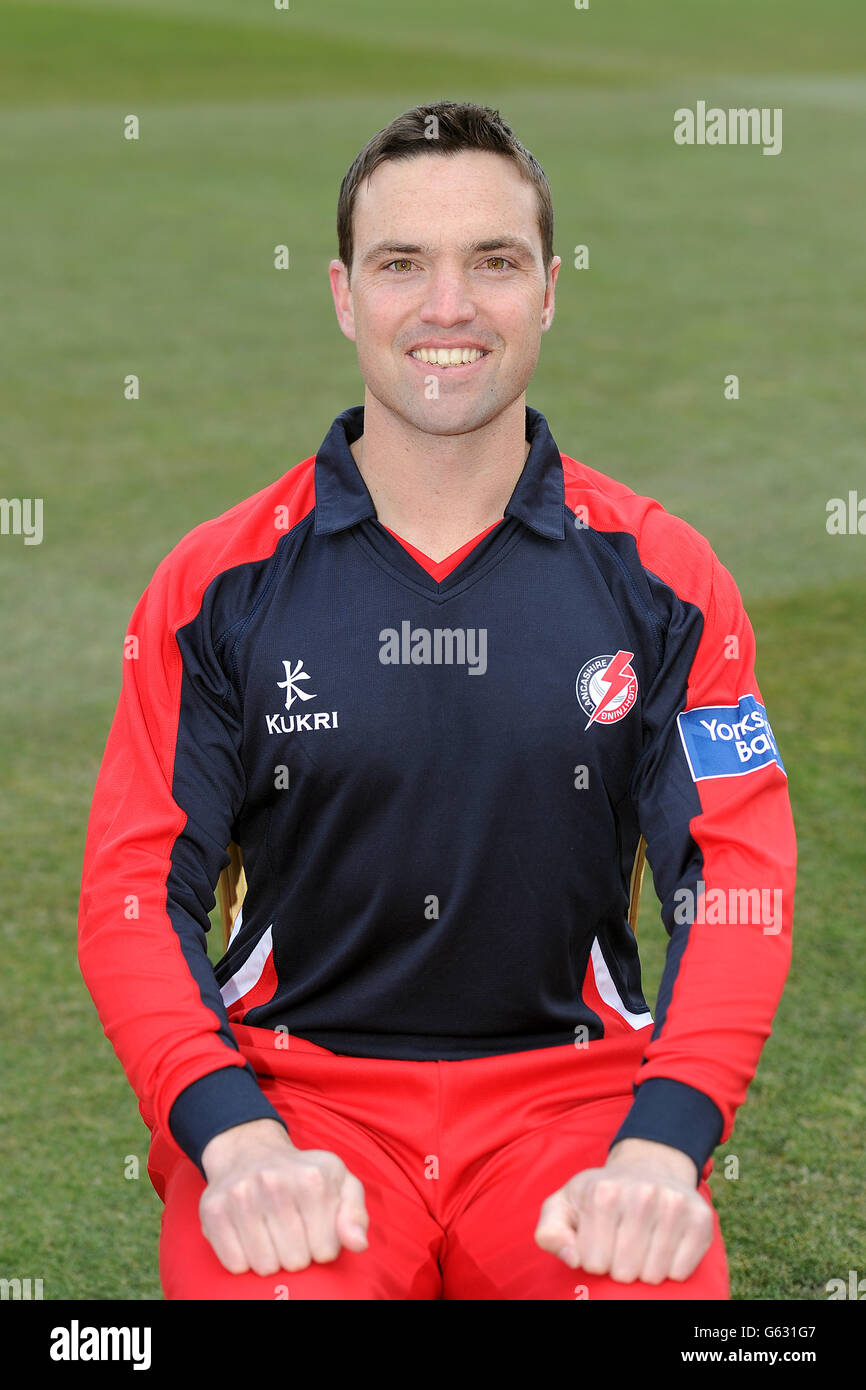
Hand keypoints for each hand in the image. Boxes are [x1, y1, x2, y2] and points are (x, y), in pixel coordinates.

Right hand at [199, 1118, 369, 1275]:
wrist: (250, 1151)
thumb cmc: (303, 1175)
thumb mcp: (339, 1183)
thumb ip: (354, 1214)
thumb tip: (358, 1244)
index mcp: (313, 1178)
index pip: (325, 1251)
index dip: (322, 1248)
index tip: (314, 1230)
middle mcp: (275, 1182)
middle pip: (295, 1262)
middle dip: (297, 1255)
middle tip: (291, 1232)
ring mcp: (241, 1195)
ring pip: (264, 1267)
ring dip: (271, 1260)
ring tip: (271, 1235)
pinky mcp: (213, 1210)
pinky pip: (234, 1264)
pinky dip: (243, 1260)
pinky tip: (249, 1237)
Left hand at [534, 1137, 712, 1284]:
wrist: (647, 1167)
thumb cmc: (599, 1195)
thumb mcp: (564, 1206)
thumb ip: (551, 1233)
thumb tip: (572, 1258)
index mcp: (603, 1192)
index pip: (593, 1263)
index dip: (594, 1259)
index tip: (599, 1241)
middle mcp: (641, 1194)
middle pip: (624, 1272)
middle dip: (619, 1267)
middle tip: (621, 1245)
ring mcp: (674, 1204)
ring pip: (653, 1275)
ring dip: (644, 1270)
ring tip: (641, 1245)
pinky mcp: (701, 1218)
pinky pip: (681, 1272)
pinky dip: (671, 1270)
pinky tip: (663, 1247)